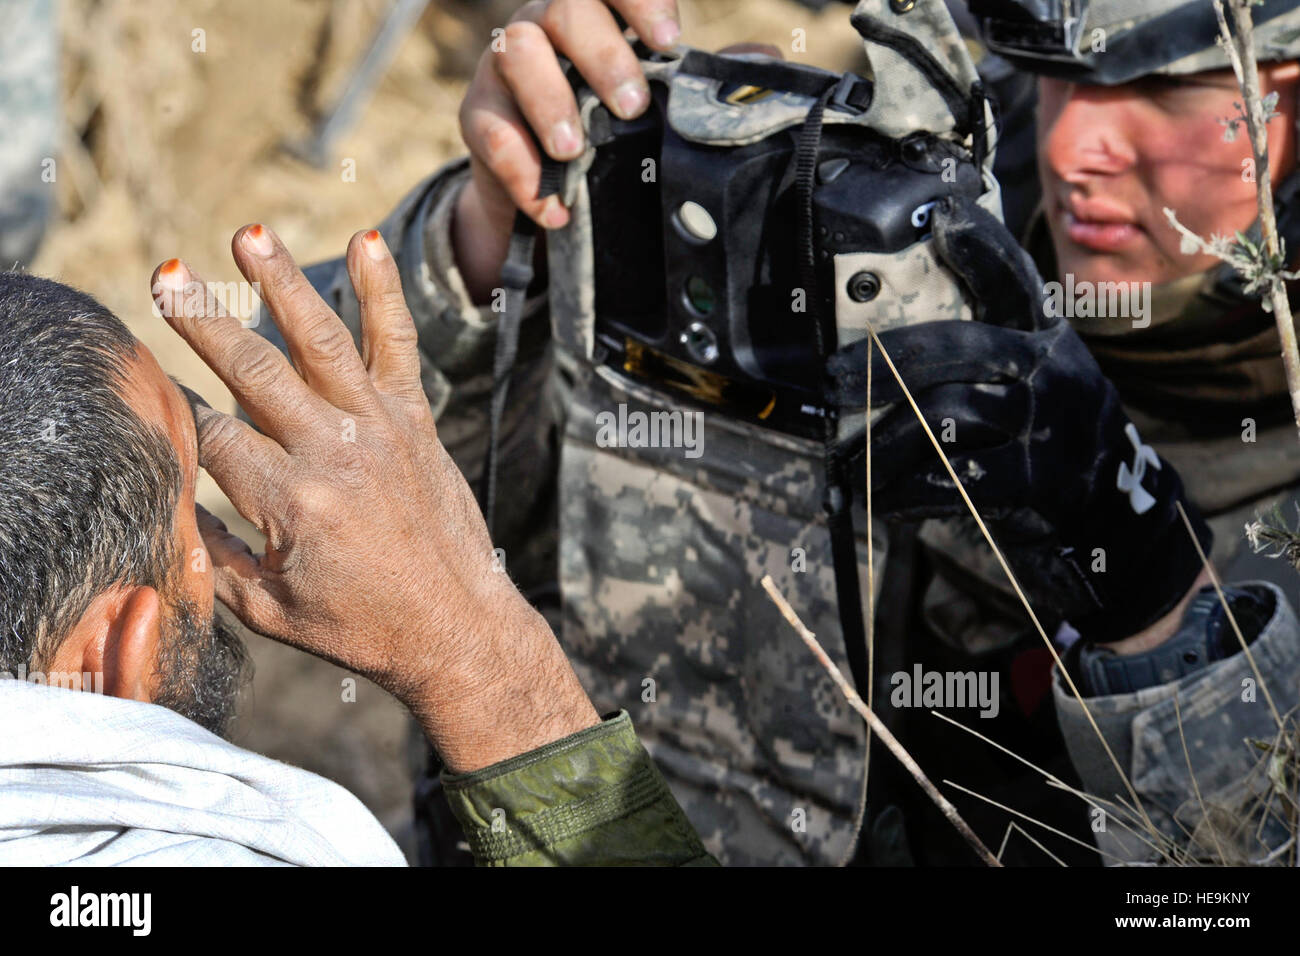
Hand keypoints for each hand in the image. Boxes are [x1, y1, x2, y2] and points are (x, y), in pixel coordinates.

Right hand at [151, 224, 598, 770]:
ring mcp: (380, 429)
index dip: (172, 407)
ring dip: (282, 283)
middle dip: (204, 322)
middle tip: (164, 276)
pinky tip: (363, 239)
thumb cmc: (363, 629)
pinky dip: (382, 292)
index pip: (212, 436)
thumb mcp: (272, 611)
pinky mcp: (415, 420)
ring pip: (322, 342)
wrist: (459, 628)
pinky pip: (398, 345)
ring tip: (248, 233)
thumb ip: (216, 559)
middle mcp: (335, 453)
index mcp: (292, 502)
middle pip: (255, 372)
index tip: (142, 378)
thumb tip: (168, 510)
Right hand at [454, 0, 679, 299]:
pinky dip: (524, 174)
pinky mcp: (477, 114)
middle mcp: (545, 25)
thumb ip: (683, 84)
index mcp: (593, 14)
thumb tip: (755, 65)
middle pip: (567, 11)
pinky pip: (494, 134)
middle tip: (632, 106)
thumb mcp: (639, 104)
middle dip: (604, 56)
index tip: (669, 40)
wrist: (536, 183)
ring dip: (551, 103)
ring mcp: (504, 64)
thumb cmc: (600, 127)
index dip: (641, 3)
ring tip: (574, 151)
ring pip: (519, 56)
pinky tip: (554, 208)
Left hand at [827, 197, 1212, 641]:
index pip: (1012, 279)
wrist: (1112, 501)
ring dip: (883, 442)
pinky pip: (953, 477)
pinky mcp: (1033, 477)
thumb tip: (888, 339)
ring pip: (943, 416)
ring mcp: (1042, 423)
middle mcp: (1046, 369)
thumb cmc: (1044, 424)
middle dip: (884, 362)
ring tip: (848, 461)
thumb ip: (983, 345)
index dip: (980, 245)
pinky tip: (883, 497)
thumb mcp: (1033, 370)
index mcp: (1042, 333)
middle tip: (832, 382)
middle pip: (958, 347)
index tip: (942, 217)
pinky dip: (907, 490)